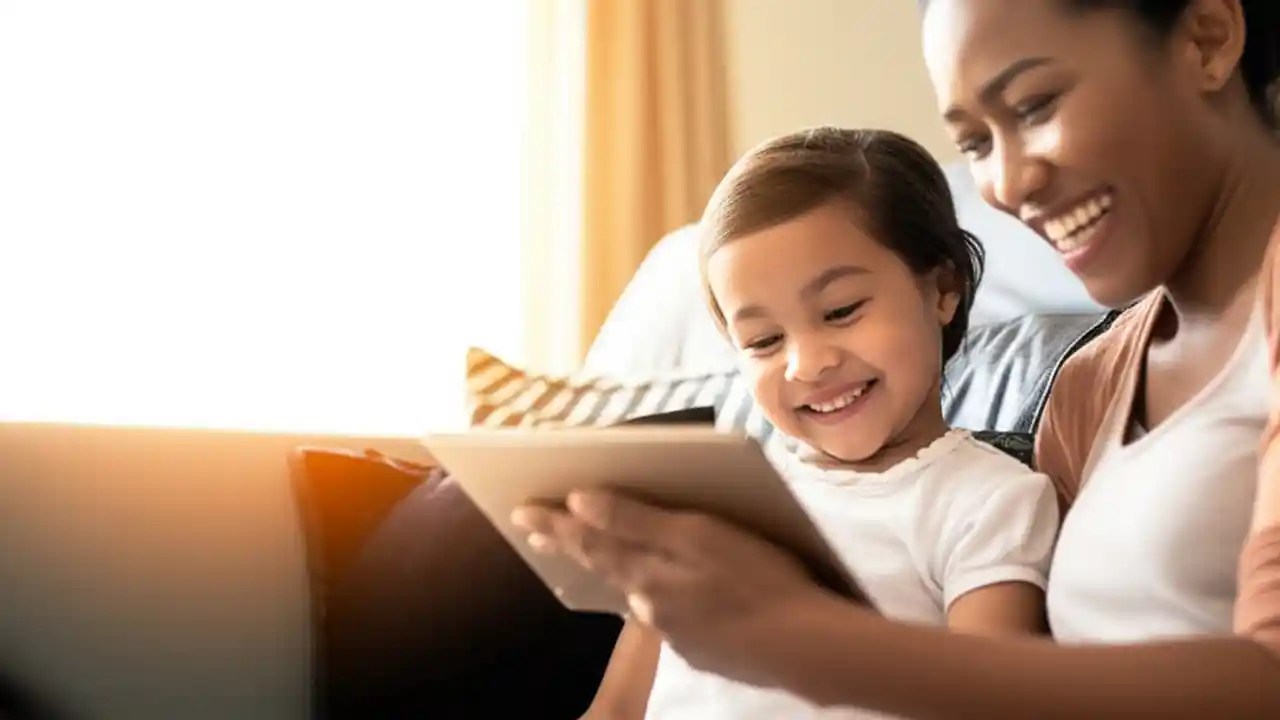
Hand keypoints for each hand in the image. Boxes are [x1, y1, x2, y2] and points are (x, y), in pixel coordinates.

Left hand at [511, 490, 833, 687]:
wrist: (804, 647)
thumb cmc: (757, 578)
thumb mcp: (697, 532)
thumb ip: (635, 518)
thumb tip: (577, 501)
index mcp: (646, 570)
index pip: (587, 540)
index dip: (553, 523)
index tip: (520, 510)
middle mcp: (649, 603)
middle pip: (603, 566)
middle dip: (570, 545)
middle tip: (537, 531)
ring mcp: (676, 631)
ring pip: (638, 592)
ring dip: (616, 570)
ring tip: (598, 554)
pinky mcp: (703, 650)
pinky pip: (673, 615)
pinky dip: (663, 597)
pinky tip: (674, 592)